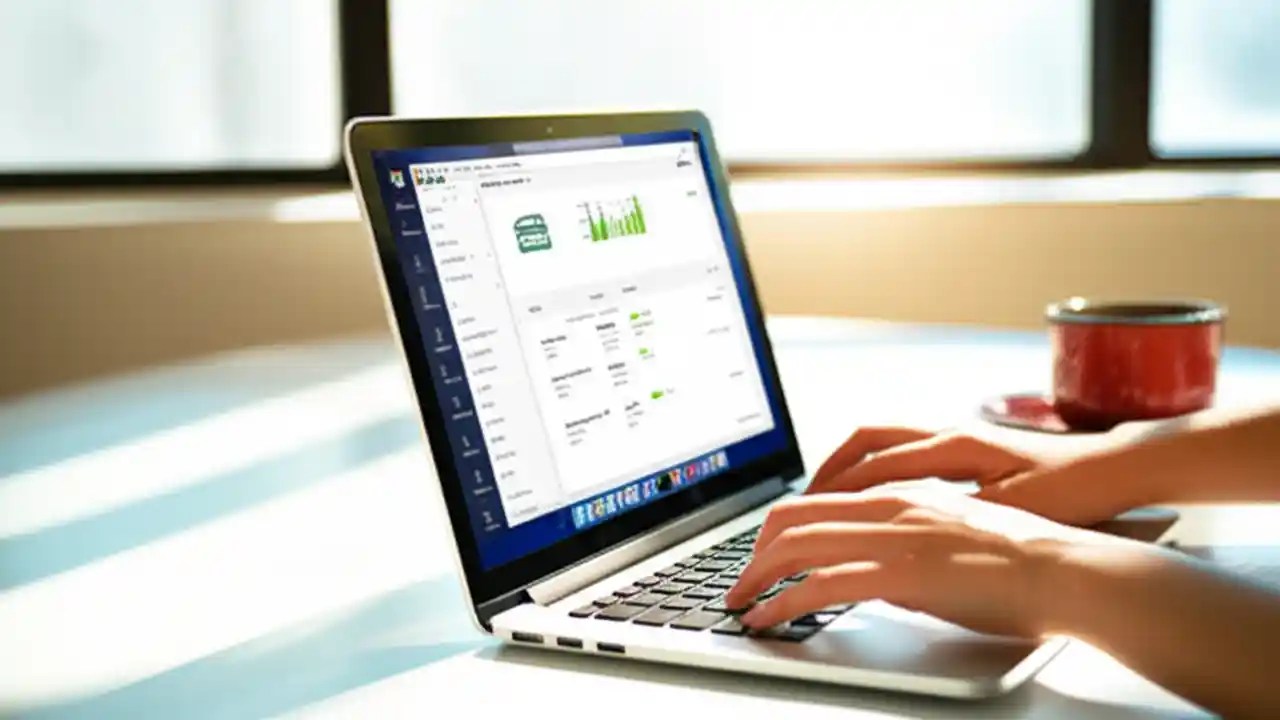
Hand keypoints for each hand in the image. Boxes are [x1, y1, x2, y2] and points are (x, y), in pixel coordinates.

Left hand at [725, 490, 1129, 634]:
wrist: (1063, 569)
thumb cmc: (1018, 560)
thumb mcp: (948, 537)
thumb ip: (903, 544)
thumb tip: (871, 573)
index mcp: (899, 495)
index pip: (814, 501)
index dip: (775, 529)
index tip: (760, 557)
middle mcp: (888, 506)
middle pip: (793, 517)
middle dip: (754, 552)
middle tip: (738, 584)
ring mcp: (892, 537)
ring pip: (797, 544)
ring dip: (758, 577)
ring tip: (741, 604)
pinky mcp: (900, 573)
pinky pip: (821, 583)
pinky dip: (783, 601)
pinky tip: (769, 618)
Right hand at [805, 426, 1154, 526]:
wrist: (1115, 470)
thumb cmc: (1072, 491)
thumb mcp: (1011, 512)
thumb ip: (954, 518)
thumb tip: (904, 532)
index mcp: (956, 448)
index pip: (877, 463)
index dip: (838, 489)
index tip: (811, 510)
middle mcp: (950, 434)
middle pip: (868, 440)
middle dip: (830, 469)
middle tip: (804, 501)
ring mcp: (957, 439)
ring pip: (884, 442)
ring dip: (850, 466)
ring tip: (826, 495)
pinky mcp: (968, 451)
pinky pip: (903, 451)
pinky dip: (875, 468)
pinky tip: (872, 493)